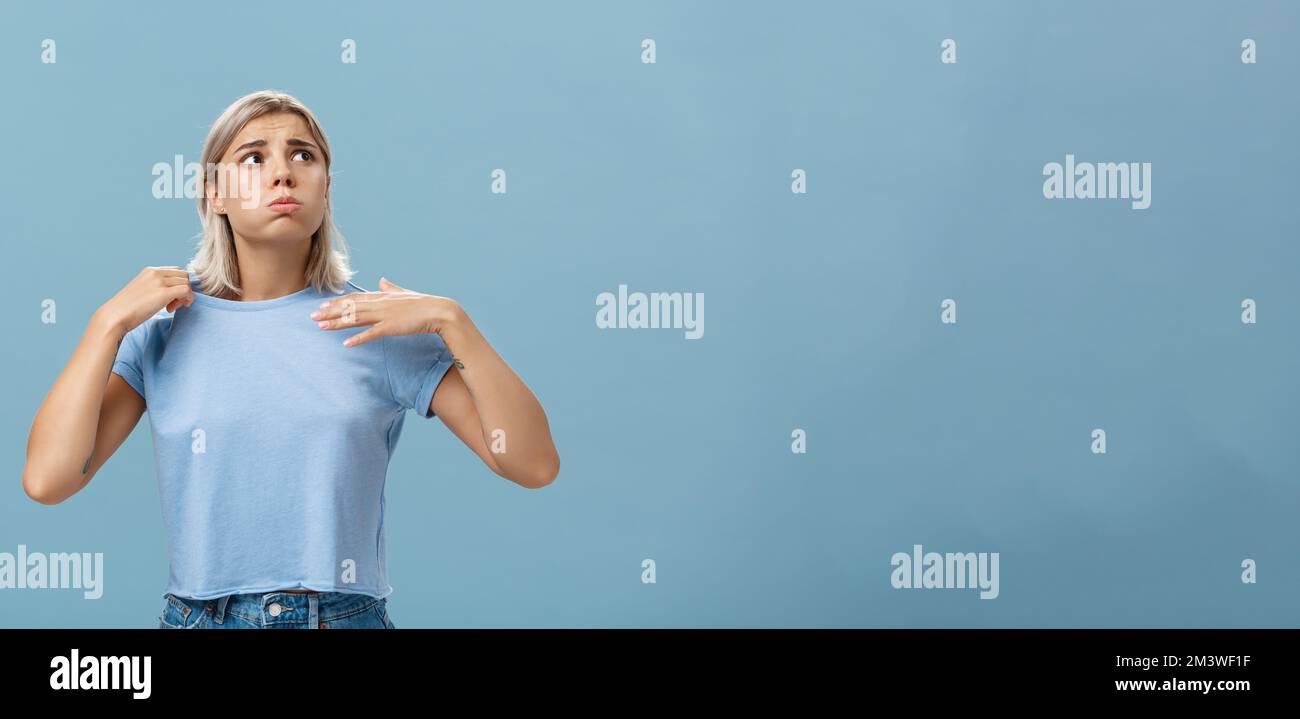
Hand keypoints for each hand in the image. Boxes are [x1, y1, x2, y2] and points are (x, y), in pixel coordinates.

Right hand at [94, 266, 194, 336]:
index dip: (177, 284)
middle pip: (183, 275)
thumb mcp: (143, 291)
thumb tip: (174, 293)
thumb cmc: (128, 308)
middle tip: (173, 305)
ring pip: (186, 282)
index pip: (176, 271)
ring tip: (170, 308)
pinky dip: (186, 300)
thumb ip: (157, 287)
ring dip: (184, 296)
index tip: (170, 298)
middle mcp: (155, 272)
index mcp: (150, 270)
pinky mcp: (163, 292)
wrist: (116, 316)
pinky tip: (172, 309)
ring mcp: (159, 281)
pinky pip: (186, 290)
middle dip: (183, 290)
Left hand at [310, 277, 464, 346]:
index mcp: (382, 296)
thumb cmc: (424, 304)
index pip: (354, 298)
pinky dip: (358, 338)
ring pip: (355, 318)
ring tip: (321, 327)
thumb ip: (392, 288)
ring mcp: (385, 315)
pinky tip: (346, 344)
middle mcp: (380, 303)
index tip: (323, 305)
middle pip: (349, 307)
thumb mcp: (405, 293)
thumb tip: (382, 280)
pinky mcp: (392, 327)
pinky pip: (371, 333)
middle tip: (312, 317)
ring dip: (337, 323)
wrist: (440, 311)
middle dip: (330, 312)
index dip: (337, 302)